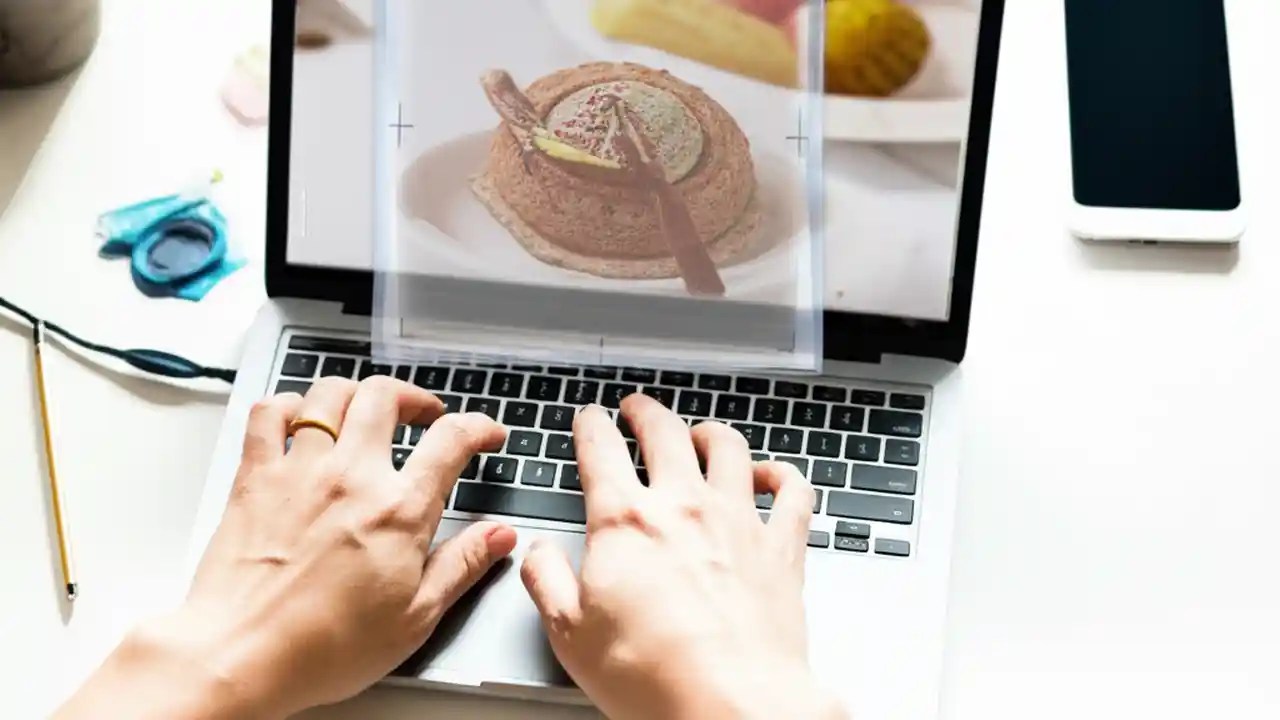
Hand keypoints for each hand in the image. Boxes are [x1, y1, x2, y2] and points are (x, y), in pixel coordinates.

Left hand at [58, 377, 516, 718]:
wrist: (238, 657)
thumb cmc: (321, 648)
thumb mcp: (414, 618)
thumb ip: (462, 566)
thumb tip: (500, 536)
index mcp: (398, 511)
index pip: (451, 441)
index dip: (479, 427)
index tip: (486, 433)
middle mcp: (350, 477)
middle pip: (386, 397)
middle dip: (413, 397)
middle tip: (424, 413)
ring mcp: (299, 471)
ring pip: (330, 394)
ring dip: (355, 392)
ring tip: (366, 407)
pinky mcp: (254, 478)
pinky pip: (268, 414)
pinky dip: (287, 404)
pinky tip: (297, 416)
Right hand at [519, 396, 844, 719]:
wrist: (731, 704)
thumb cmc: (654, 677)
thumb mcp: (569, 634)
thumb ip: (546, 581)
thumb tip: (536, 553)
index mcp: (625, 521)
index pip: (600, 449)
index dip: (590, 425)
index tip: (589, 418)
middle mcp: (683, 507)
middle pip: (664, 431)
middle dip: (645, 411)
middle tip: (636, 408)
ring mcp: (738, 521)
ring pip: (728, 447)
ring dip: (708, 431)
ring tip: (699, 432)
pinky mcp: (781, 547)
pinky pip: (792, 491)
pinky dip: (782, 475)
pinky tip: (772, 475)